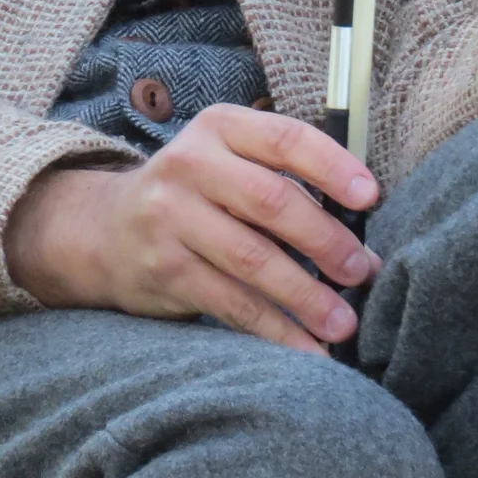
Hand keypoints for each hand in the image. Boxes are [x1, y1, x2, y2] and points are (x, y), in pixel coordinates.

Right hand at [4, 105, 379, 354]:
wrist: (106, 229)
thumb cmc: (196, 194)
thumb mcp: (227, 160)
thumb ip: (282, 175)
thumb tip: (361, 224)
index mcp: (219, 128)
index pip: (284, 139)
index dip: (332, 167)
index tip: (371, 198)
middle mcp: (190, 165)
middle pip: (271, 201)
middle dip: (325, 240)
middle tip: (364, 271)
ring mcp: (171, 217)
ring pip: (252, 258)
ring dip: (306, 295)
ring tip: (344, 321)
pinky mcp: (166, 269)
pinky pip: (231, 303)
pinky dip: (275, 330)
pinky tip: (308, 349)